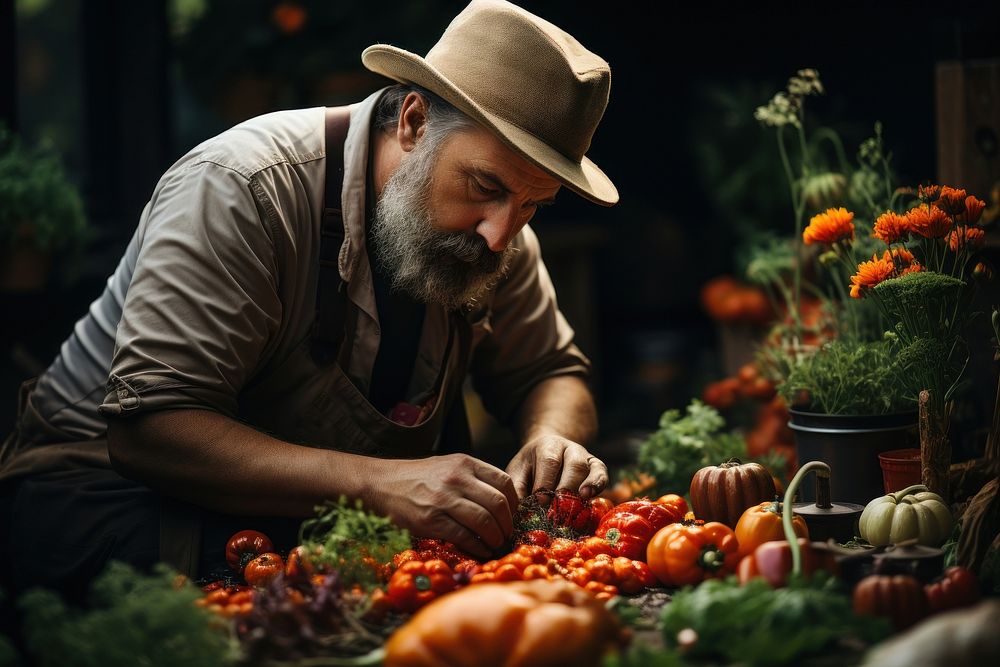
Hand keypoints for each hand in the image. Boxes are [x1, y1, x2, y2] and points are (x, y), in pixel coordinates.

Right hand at [373, 454, 518, 558]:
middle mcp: (456, 478)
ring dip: (495, 537)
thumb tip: (502, 502)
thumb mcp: (447, 466)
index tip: (513, 515)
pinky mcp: (431, 520)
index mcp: (464, 463)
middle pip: (498, 503)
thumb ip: (473, 478)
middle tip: (507, 534)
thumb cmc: (417, 478)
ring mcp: (444, 499)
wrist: (380, 484)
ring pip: (485, 521)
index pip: (504, 481)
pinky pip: (465, 537)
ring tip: (496, 544)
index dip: (514, 502)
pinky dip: (478, 547)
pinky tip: (481, 550)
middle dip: (507, 524)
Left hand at [505, 435, 607, 499]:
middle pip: (574, 464)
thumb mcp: (517, 473)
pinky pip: (602, 474)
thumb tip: (519, 510)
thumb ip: (517, 489)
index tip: (540, 501)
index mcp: (548, 446)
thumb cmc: (529, 468)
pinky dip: (599, 485)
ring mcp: (585, 456)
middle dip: (567, 487)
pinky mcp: (596, 467)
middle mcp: (570, 448)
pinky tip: (591, 498)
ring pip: (591, 468)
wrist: (545, 454)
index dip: (546, 482)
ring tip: (580, 500)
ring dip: (586, 486)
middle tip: (559, 508)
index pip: (549, 461)